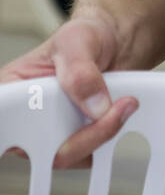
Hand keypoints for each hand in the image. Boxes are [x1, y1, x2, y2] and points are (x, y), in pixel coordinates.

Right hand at [0, 14, 138, 168]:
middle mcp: (27, 118)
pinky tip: (119, 113)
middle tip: (115, 107)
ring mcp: (51, 134)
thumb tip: (94, 106)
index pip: (4, 121)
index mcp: (12, 91)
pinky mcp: (75, 142)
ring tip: (122, 103)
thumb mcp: (78, 41)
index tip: (49, 127)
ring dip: (102, 133)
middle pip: (40, 148)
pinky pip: (89, 156)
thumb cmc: (85, 38)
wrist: (113, 44)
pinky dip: (110, 137)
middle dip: (83, 134)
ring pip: (68, 157)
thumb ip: (80, 70)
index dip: (19, 133)